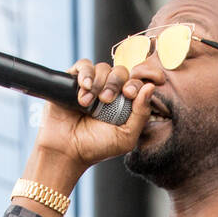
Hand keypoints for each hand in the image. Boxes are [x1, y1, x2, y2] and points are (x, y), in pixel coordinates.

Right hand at [32, 59, 156, 169]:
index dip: (135, 83)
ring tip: (87, 103)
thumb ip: (141, 113)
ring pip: (102, 68)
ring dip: (97, 84)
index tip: (129, 94)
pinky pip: (84, 65)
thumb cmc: (96, 147)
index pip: (136, 83)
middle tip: (106, 100)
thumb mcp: (126, 136)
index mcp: (124, 104)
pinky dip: (85, 73)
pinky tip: (83, 87)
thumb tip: (150, 87)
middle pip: (120, 72)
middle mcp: (109, 92)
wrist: (67, 151)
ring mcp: (92, 86)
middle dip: (115, 83)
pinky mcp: (73, 82)